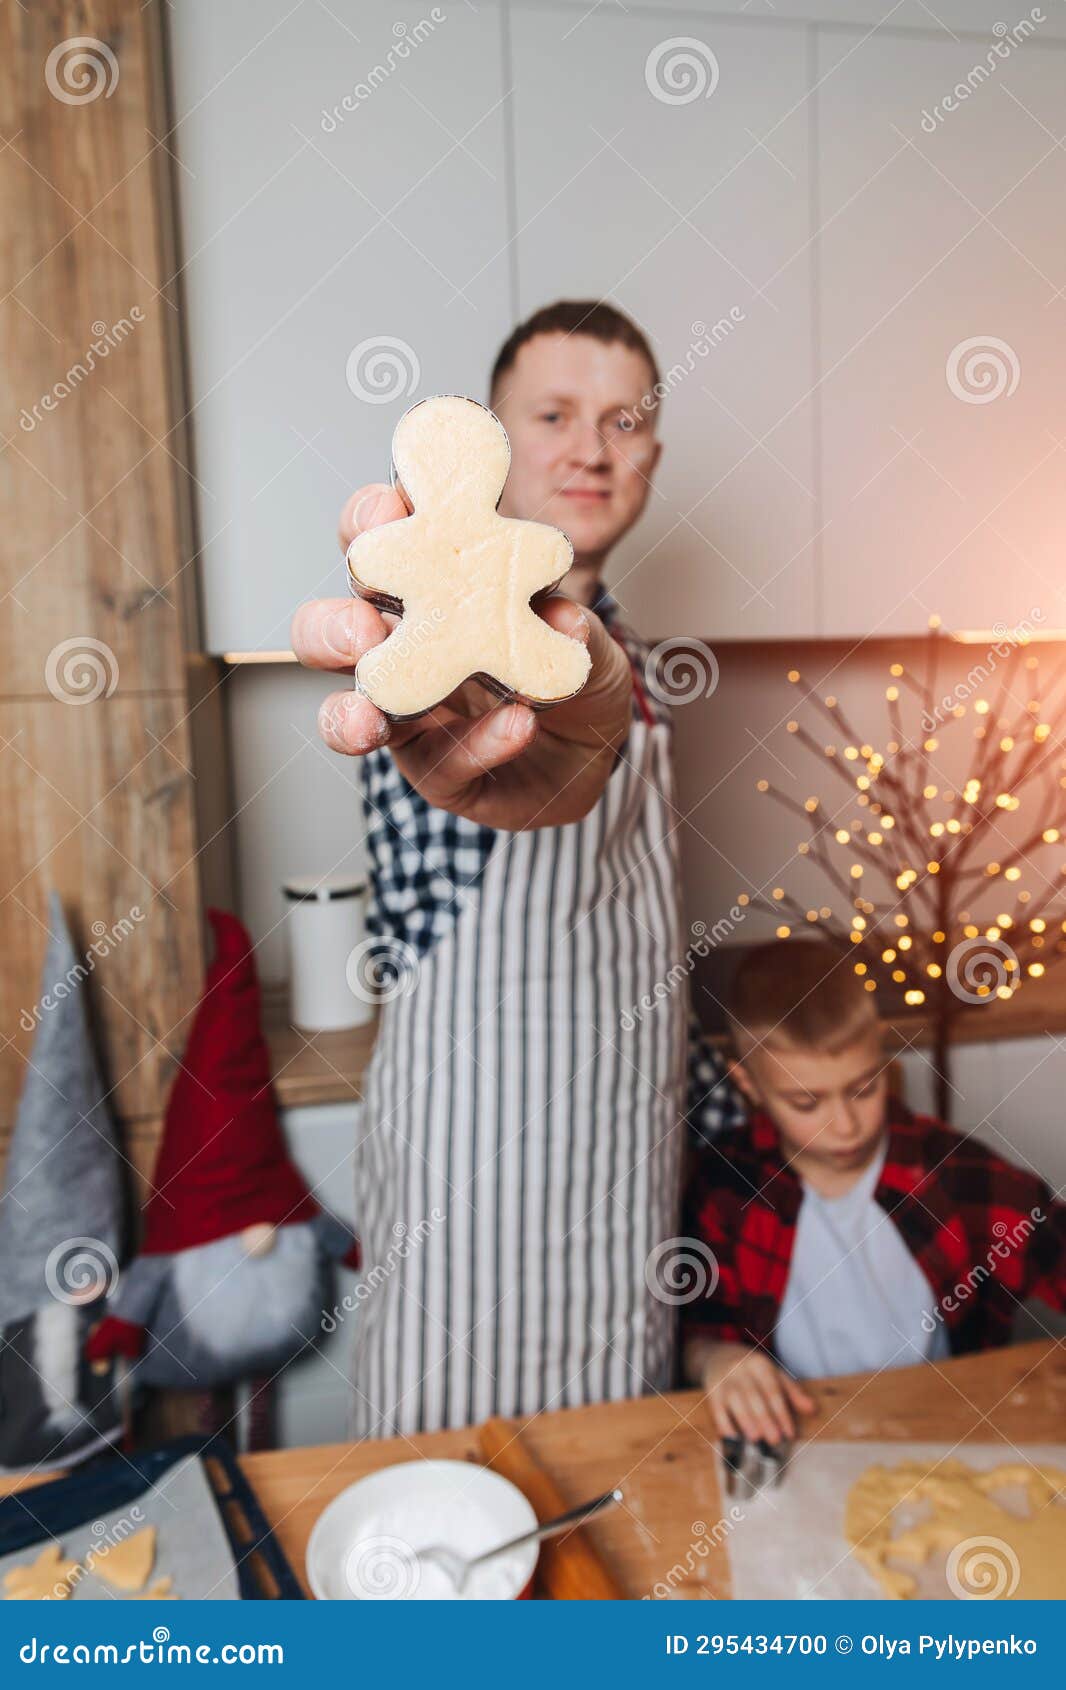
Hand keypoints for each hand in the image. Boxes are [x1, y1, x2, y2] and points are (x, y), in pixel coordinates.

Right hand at [291, 485, 632, 829]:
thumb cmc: (572, 676)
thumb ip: (573, 626)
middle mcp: (401, 650)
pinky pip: (441, 765)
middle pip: (331, 630)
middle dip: (332, 626)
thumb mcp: (588, 638)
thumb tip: (561, 613)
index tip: (388, 508)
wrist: (595, 755)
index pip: (379, 544)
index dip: (371, 520)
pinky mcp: (437, 773)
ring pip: (349, 712)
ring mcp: (410, 716)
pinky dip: (475, 745)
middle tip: (361, 630)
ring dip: (351, 712)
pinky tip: (514, 727)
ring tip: (373, 714)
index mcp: (426, 592)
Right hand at [700, 1342, 814, 1443]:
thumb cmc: (753, 1371)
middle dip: (765, 1419)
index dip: (782, 1413)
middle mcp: (741, 1370)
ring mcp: (725, 1381)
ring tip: (756, 1438)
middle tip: (775, 1439)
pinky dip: (724, 1424)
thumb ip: (793, 1392)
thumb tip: (812, 1409)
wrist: (719, 1356)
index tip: (790, 1433)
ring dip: (745, 1421)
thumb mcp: (774, 1374)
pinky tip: (733, 1437)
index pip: (773, 1391)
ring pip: (735, 1401)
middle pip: (754, 1396)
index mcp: (760, 1365)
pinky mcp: (712, 1392)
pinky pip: (717, 1409)